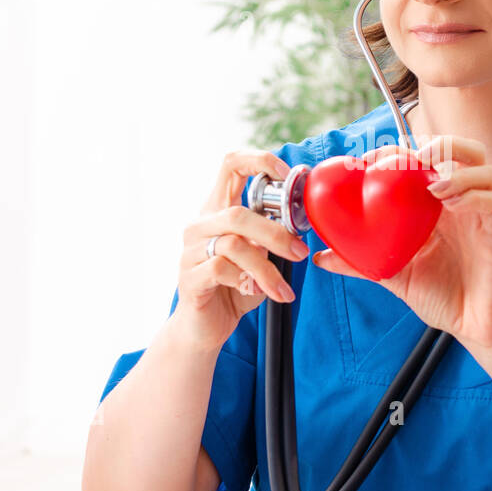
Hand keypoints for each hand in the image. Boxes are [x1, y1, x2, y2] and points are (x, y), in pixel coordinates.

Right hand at [174, 149, 309, 351]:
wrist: (205, 328)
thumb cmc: (235, 287)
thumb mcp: (259, 257)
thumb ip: (271, 235)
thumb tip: (301, 222)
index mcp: (218, 210)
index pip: (231, 164)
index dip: (260, 161)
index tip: (287, 176)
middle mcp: (201, 225)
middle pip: (238, 212)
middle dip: (276, 233)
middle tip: (300, 252)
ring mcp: (192, 250)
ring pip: (234, 244)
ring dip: (267, 268)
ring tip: (283, 288)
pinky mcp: (190, 277)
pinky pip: (222, 270)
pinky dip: (248, 282)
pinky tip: (258, 293)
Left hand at [312, 137, 491, 352]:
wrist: (472, 327)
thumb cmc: (441, 297)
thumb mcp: (393, 275)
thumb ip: (360, 262)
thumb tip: (320, 258)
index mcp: (439, 206)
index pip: (427, 160)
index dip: (400, 150)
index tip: (369, 158)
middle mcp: (462, 204)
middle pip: (465, 150)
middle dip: (439, 144)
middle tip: (409, 157)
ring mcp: (481, 216)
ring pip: (484, 167)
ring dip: (457, 163)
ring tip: (430, 181)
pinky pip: (490, 200)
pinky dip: (469, 193)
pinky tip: (447, 202)